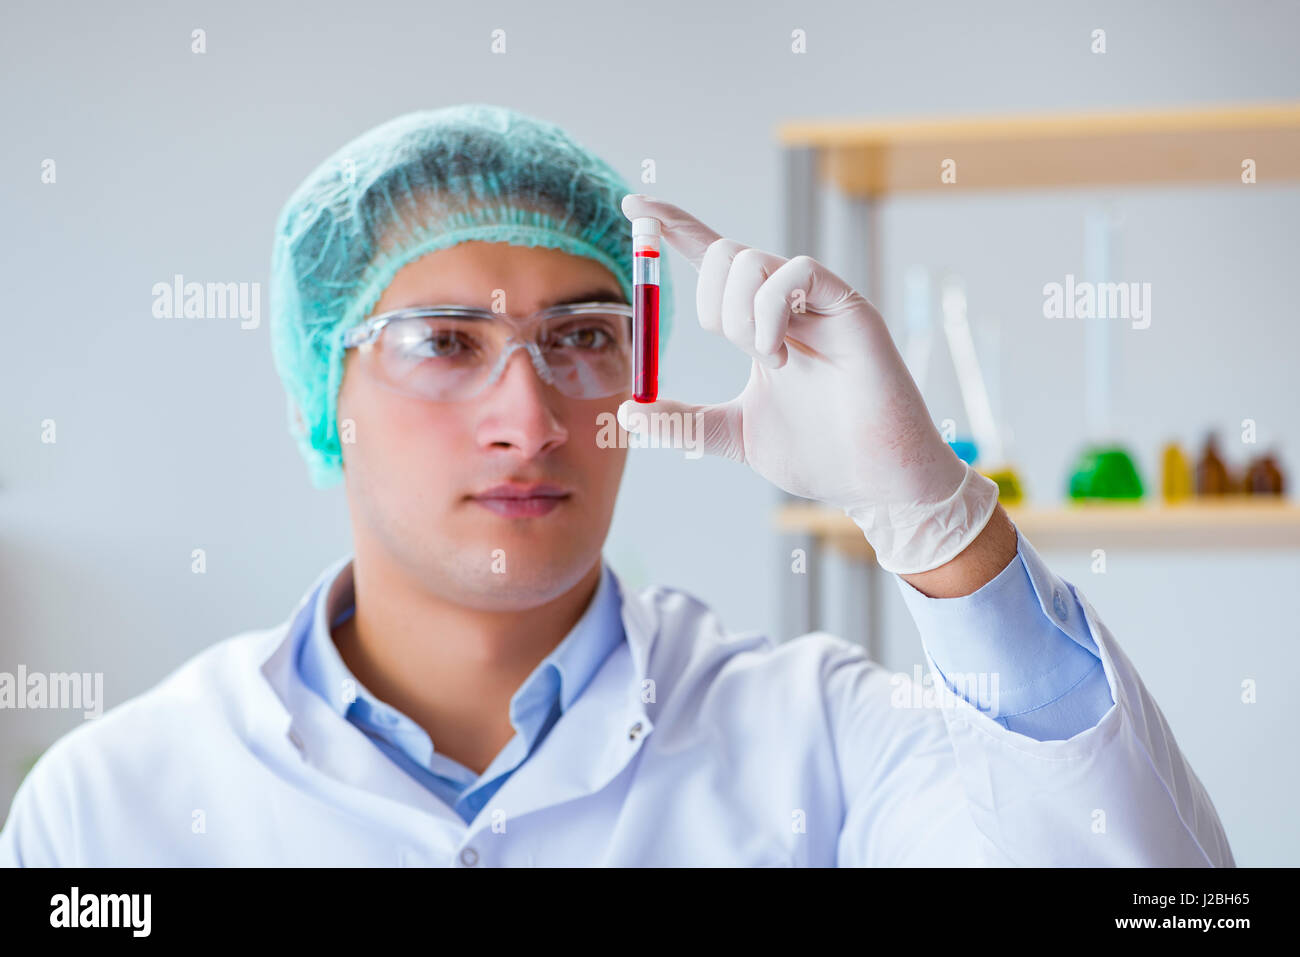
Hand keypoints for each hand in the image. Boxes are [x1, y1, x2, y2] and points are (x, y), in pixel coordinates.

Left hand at [617, 194, 998, 574]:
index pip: (711, 259)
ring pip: (749, 258)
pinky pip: (793, 272)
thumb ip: (681, 421)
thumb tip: (627, 412)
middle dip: (709, 303)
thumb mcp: (730, 435)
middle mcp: (786, 302)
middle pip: (724, 252)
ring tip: (769, 361)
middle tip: (737, 352)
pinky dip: (770, 313)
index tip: (633, 203)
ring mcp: (818, 301)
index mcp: (759, 323)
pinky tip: (781, 356)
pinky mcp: (848, 304)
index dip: (673, 227)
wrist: (873, 480)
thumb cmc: (817, 454)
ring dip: (739, 316)